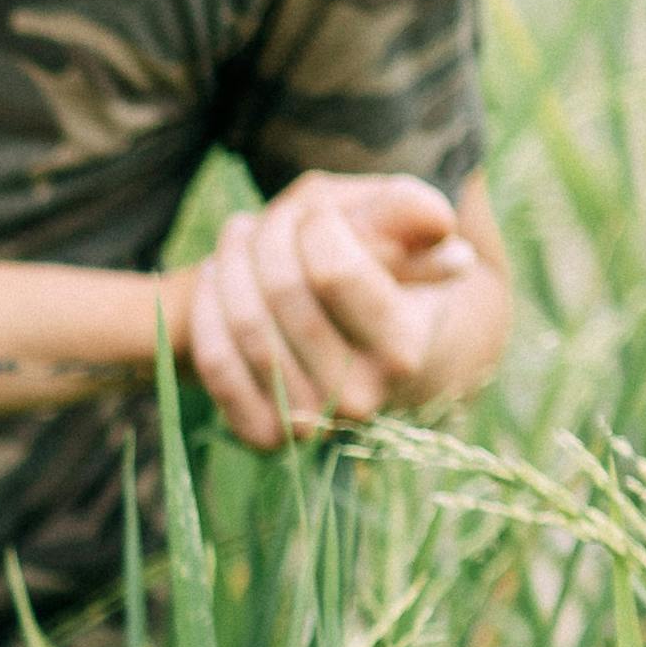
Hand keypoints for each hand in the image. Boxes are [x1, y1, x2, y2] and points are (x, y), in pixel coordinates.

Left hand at [170, 175, 484, 454]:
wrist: (344, 346)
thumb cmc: (370, 274)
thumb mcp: (396, 236)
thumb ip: (409, 215)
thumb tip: (438, 222)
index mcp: (403, 349)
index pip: (334, 271)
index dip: (314, 223)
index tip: (314, 210)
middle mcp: (361, 398)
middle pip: (284, 292)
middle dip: (268, 237)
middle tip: (267, 216)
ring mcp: (312, 425)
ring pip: (247, 325)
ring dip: (230, 263)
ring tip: (239, 233)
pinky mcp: (264, 436)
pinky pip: (217, 363)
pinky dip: (206, 309)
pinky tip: (215, 275)